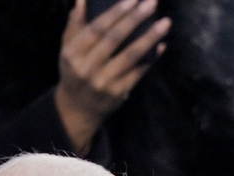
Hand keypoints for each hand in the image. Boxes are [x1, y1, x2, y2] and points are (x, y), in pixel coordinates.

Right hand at [55, 0, 169, 153]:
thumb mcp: (68, 48)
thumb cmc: (75, 70)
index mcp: (73, 53)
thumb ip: (75, 24)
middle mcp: (87, 68)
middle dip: (135, 19)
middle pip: (114, 40)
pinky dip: (151, 58)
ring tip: (165, 23)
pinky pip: (139, 72)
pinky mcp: (119, 92)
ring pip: (130, 56)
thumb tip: (82, 0)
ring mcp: (104, 81)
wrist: (79, 107)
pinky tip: (161, 45)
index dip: (115, 13)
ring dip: (149, 38)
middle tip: (152, 3)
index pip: (96, 29)